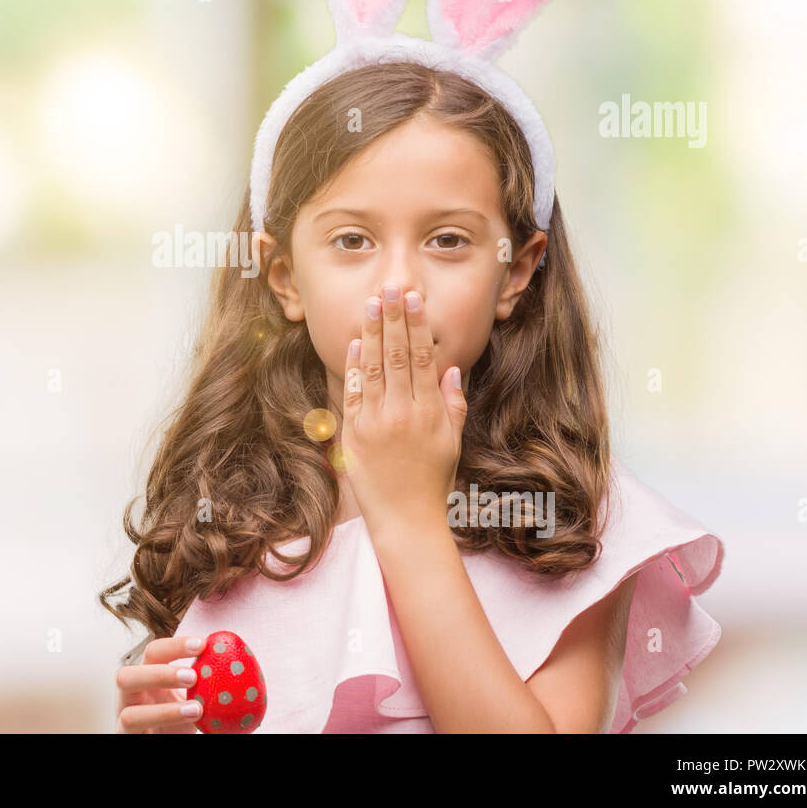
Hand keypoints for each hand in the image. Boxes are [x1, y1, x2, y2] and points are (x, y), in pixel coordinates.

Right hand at [115, 635, 204, 732]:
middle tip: (192, 677)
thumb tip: (240, 664)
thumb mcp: (190, 696)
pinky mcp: (128, 739)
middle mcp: (130, 697)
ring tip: (196, 709)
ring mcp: (125, 722)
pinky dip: (162, 728)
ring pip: (130, 715)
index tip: (202, 644)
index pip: (153, 652)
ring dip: (165, 712)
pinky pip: (137, 736)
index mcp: (145, 675)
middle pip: (125, 676)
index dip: (174, 646)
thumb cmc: (178, 716)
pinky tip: (188, 727)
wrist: (164, 739)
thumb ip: (205, 681)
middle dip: (159, 675)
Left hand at [340, 282, 466, 540]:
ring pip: (373, 367)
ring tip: (371, 303)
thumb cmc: (433, 482)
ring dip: (371, 332)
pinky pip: (354, 393)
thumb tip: (450, 368)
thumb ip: (453, 404)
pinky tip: (354, 342)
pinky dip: (353, 366)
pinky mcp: (355, 434)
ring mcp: (378, 423)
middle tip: (392, 287)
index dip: (417, 326)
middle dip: (394, 317)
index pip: (422, 358)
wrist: (407, 520)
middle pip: (397, 355)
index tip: (414, 299)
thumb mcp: (452, 443)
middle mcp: (405, 413)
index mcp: (432, 412)